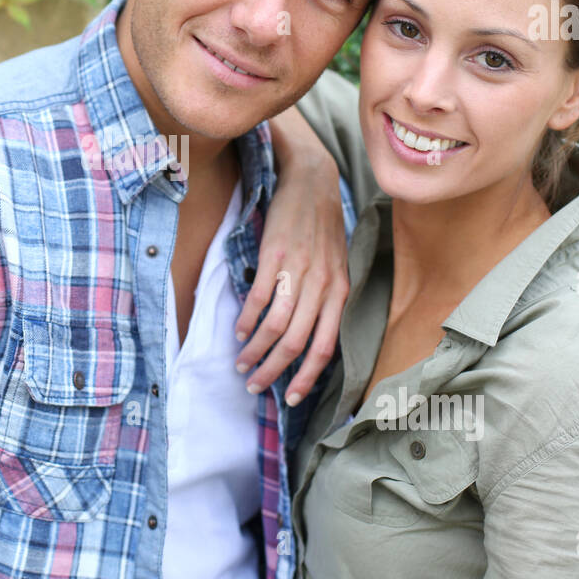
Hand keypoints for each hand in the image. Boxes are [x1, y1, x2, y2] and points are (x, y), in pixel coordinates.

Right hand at [237, 106, 349, 405]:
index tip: (290, 398)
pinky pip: (260, 298)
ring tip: (241, 361)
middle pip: (298, 344)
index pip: (326, 347)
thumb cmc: (322, 227)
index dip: (307, 377)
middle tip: (254, 385)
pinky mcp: (275, 256)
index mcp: (340, 291)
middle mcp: (323, 285)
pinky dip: (247, 320)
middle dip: (274, 370)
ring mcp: (299, 271)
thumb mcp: (336, 264)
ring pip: (277, 326)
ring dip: (256, 350)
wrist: (312, 180)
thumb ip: (326, 299)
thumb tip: (309, 338)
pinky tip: (238, 330)